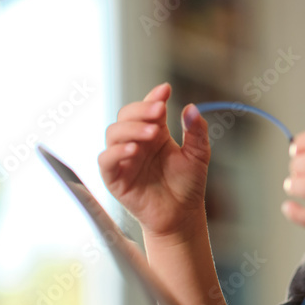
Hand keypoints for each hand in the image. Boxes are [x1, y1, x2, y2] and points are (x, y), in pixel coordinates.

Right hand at [98, 83, 210, 238]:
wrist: (182, 215)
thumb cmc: (187, 185)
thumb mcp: (198, 155)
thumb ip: (196, 132)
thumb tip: (192, 108)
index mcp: (155, 133)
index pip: (148, 108)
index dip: (154, 97)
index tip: (166, 90)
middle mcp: (136, 142)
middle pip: (126, 116)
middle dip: (141, 110)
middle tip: (159, 110)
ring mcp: (123, 158)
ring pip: (113, 133)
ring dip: (131, 129)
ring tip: (152, 133)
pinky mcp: (114, 177)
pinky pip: (106, 160)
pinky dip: (116, 152)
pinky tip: (134, 150)